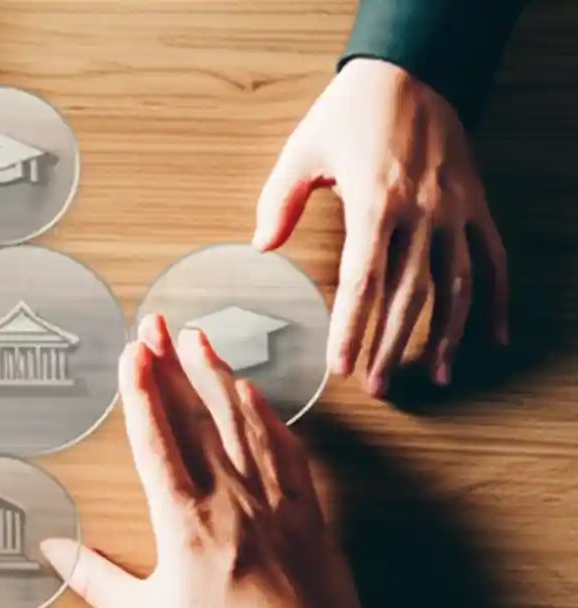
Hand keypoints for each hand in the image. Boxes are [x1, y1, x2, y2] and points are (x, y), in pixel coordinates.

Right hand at [41, 315, 378, 607]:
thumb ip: (94, 579)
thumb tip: (51, 549)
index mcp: (187, 523)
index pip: (158, 440)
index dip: (142, 392)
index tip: (132, 353)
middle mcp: (231, 500)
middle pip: (196, 416)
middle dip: (171, 364)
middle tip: (155, 323)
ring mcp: (274, 500)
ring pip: (243, 422)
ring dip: (218, 375)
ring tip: (199, 338)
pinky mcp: (307, 510)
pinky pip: (287, 449)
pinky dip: (268, 414)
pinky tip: (255, 393)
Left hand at [253, 57, 508, 395]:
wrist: (410, 70)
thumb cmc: (349, 112)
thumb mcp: (302, 149)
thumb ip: (279, 200)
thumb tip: (261, 245)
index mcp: (375, 201)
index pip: (363, 280)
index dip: (352, 327)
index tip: (342, 366)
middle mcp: (421, 211)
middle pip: (409, 293)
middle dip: (391, 344)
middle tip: (376, 386)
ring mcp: (455, 209)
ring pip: (456, 284)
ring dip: (446, 335)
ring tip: (435, 377)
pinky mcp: (475, 204)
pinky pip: (493, 259)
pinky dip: (496, 300)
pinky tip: (490, 339)